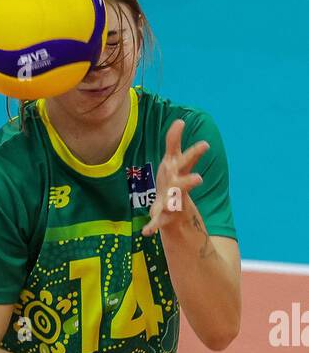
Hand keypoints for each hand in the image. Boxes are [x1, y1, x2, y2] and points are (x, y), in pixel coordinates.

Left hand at [142, 118, 207, 236]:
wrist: (173, 207)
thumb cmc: (173, 178)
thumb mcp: (173, 159)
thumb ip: (174, 141)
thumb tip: (180, 120)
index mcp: (180, 172)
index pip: (188, 160)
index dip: (196, 153)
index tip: (205, 145)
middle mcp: (178, 187)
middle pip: (184, 184)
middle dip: (189, 182)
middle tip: (199, 180)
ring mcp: (172, 203)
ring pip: (173, 204)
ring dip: (172, 205)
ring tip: (169, 207)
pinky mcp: (163, 215)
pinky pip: (157, 221)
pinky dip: (152, 226)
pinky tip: (146, 232)